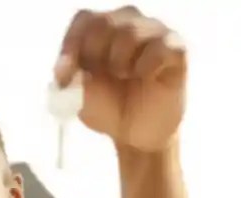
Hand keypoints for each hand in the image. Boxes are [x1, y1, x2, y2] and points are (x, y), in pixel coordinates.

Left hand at [54, 6, 187, 152]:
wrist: (136, 134)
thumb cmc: (109, 107)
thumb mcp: (79, 98)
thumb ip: (70, 81)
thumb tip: (64, 71)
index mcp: (99, 30)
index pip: (84, 20)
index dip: (71, 44)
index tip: (65, 75)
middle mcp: (128, 23)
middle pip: (105, 21)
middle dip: (95, 54)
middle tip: (101, 76)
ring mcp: (154, 32)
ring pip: (131, 31)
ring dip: (120, 62)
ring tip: (125, 77)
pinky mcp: (176, 49)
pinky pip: (160, 47)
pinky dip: (146, 66)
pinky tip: (146, 77)